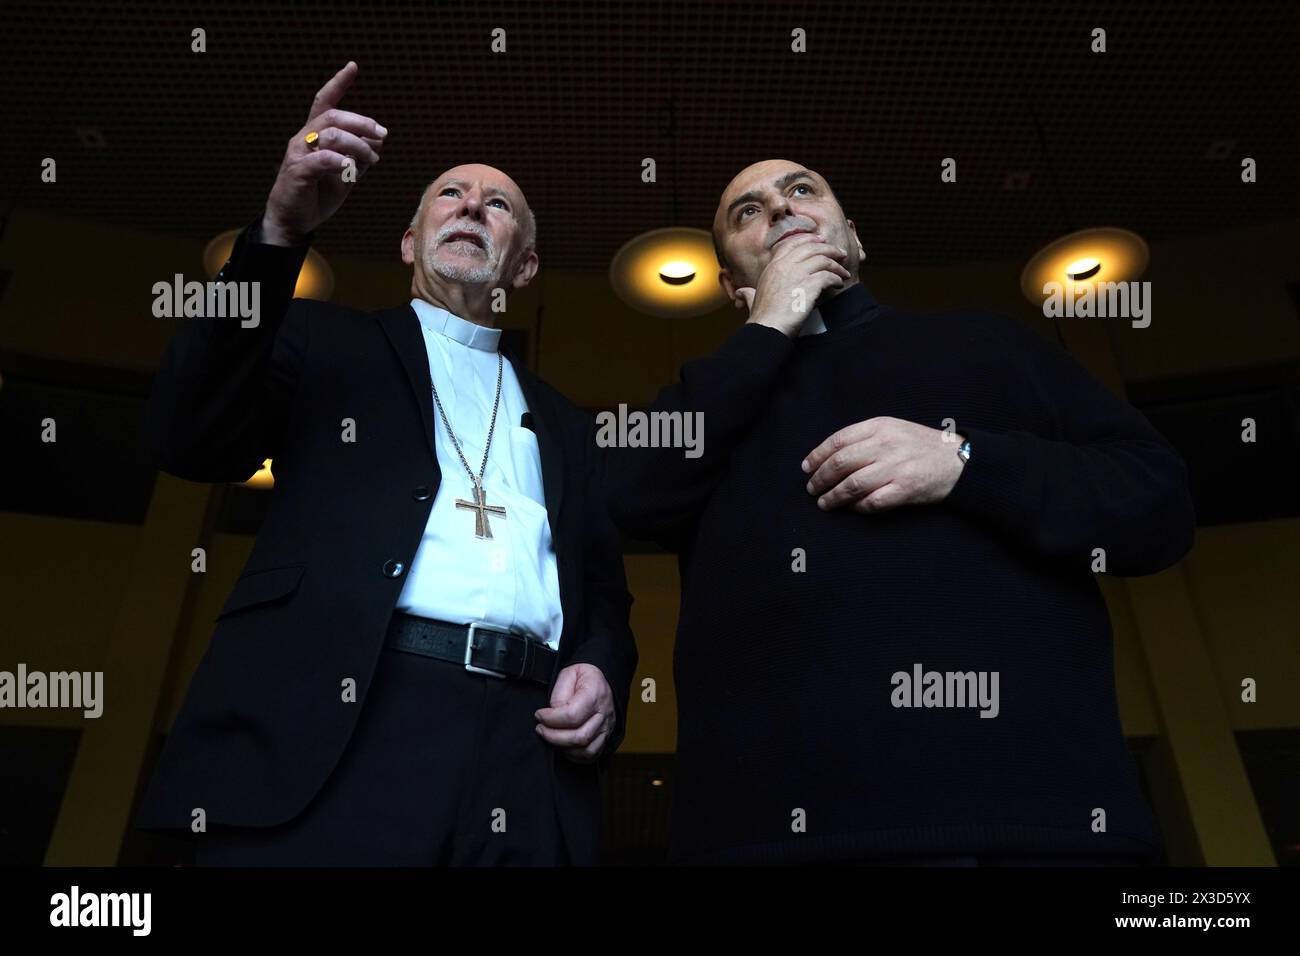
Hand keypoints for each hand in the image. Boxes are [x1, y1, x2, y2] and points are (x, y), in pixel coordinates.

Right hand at [261, 61, 386, 245]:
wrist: (293, 220)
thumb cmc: (317, 194)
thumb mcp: (345, 174)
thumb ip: (359, 157)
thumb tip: (379, 140)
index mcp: (315, 135)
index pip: (325, 102)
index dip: (338, 84)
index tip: (352, 66)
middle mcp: (304, 138)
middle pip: (334, 117)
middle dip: (361, 122)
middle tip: (381, 134)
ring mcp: (299, 153)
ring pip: (331, 135)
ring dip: (358, 145)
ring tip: (372, 158)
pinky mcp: (298, 171)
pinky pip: (323, 159)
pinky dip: (342, 162)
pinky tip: (351, 170)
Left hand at [535, 663, 615, 763]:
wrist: (600, 681)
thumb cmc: (582, 677)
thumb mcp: (568, 674)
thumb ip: (560, 693)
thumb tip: (554, 714)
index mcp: (595, 693)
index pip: (572, 715)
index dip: (551, 719)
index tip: (539, 715)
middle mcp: (604, 713)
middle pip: (579, 737)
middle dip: (553, 736)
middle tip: (540, 728)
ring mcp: (607, 728)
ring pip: (586, 750)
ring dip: (562, 747)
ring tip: (549, 736)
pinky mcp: (606, 738)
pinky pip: (591, 755)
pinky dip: (573, 755)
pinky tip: (561, 745)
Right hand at [735, 232, 851, 337]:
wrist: (767, 328)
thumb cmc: (761, 318)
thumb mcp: (753, 299)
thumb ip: (748, 293)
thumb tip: (741, 292)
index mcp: (773, 266)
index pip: (793, 243)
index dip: (810, 240)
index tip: (821, 242)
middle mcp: (784, 265)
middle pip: (812, 247)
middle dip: (829, 249)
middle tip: (840, 254)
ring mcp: (797, 274)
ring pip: (823, 260)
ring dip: (836, 266)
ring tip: (843, 273)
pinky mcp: (809, 285)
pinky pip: (828, 275)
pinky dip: (836, 279)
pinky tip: (838, 284)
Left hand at [803, 416, 966, 511]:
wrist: (959, 460)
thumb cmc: (923, 446)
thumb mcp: (894, 429)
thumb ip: (866, 437)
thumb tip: (831, 455)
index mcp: (880, 427)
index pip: (838, 440)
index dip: (817, 455)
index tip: (807, 468)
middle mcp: (886, 445)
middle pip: (840, 463)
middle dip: (820, 478)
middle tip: (811, 489)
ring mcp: (896, 468)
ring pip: (851, 485)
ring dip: (833, 497)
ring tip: (824, 503)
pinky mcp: (906, 489)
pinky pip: (872, 502)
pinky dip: (858, 507)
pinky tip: (852, 508)